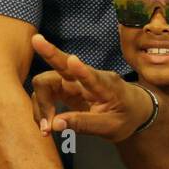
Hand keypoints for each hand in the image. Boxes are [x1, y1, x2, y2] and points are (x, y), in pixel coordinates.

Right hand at [29, 34, 153, 142]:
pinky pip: (46, 94)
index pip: (93, 77)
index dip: (81, 70)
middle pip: (64, 65)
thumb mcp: (111, 127)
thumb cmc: (126, 116)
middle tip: (35, 40)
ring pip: (47, 83)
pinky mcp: (65, 87)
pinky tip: (46, 125)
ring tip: (46, 129)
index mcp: (107, 86)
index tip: (73, 60)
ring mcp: (75, 80)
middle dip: (49, 53)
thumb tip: (55, 124)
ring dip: (41, 105)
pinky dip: (42, 109)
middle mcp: (88, 77)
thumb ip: (84, 124)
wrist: (134, 109)